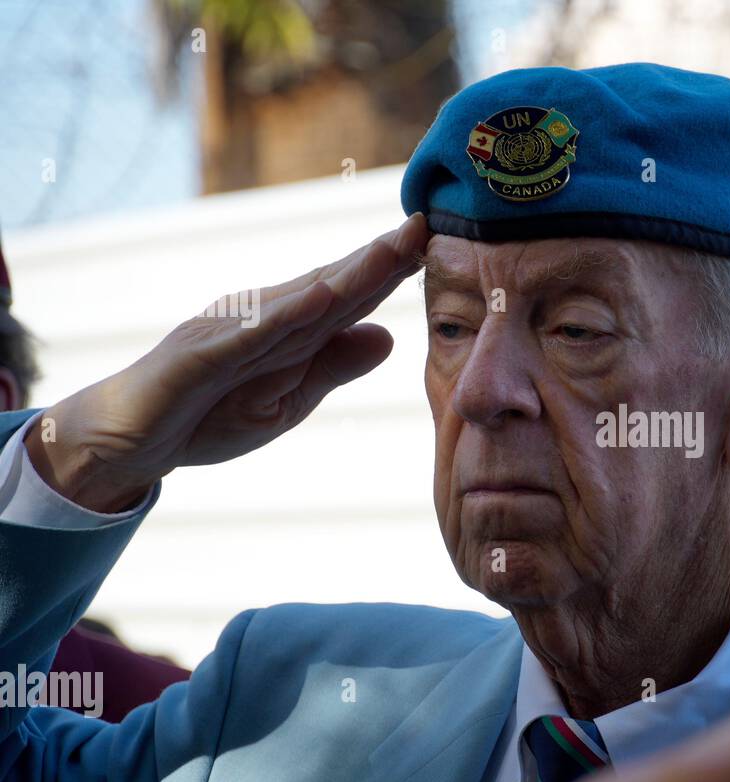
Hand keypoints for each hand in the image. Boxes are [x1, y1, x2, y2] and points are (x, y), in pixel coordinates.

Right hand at [24, 213, 429, 512]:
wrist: (129, 441)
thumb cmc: (207, 415)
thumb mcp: (288, 400)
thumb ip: (331, 366)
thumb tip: (386, 336)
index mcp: (288, 331)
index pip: (349, 297)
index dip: (390, 271)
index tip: (434, 245)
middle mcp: (264, 318)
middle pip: (332, 283)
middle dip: (380, 257)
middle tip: (425, 225)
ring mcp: (232, 330)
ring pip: (301, 298)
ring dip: (348, 273)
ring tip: (392, 248)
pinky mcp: (203, 353)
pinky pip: (252, 334)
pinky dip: (289, 315)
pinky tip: (324, 297)